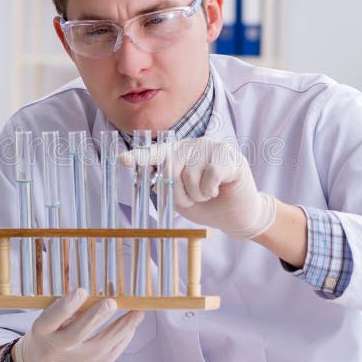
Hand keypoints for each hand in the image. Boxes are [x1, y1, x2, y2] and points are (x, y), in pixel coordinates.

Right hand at [17, 289, 143, 361]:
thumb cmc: (48, 335)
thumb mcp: (49, 320)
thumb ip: (69, 308)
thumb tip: (101, 291)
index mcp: (41, 332)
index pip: (51, 319)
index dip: (66, 306)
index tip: (82, 291)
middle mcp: (52, 353)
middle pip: (75, 336)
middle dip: (96, 318)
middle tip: (112, 303)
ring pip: (97, 351)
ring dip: (120, 330)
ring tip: (137, 314)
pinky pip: (105, 361)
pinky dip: (120, 344)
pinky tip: (130, 330)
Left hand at [120, 137, 275, 239]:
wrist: (237, 215)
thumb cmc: (206, 205)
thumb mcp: (180, 198)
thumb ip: (165, 186)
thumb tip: (152, 181)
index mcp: (176, 154)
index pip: (155, 154)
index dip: (139, 158)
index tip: (123, 161)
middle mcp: (191, 146)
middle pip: (170, 170)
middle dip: (178, 194)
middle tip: (193, 199)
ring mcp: (210, 148)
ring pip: (190, 177)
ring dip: (197, 195)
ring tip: (208, 193)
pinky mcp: (228, 156)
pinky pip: (209, 178)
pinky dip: (211, 190)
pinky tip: (219, 189)